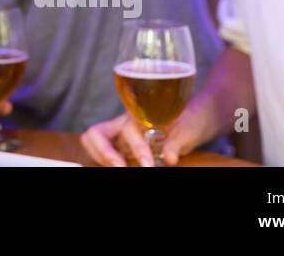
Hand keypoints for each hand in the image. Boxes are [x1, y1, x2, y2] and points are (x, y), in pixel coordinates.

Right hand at [80, 111, 199, 166]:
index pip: (128, 129)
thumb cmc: (188, 121)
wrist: (190, 119)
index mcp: (139, 115)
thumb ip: (176, 142)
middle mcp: (123, 124)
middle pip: (96, 132)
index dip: (134, 148)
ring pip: (93, 141)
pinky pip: (101, 152)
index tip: (147, 165)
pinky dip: (103, 160)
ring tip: (118, 167)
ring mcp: (118, 135)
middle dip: (104, 152)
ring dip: (100, 157)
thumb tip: (169, 159)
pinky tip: (116, 165)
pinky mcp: (118, 146)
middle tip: (119, 167)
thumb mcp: (187, 131)